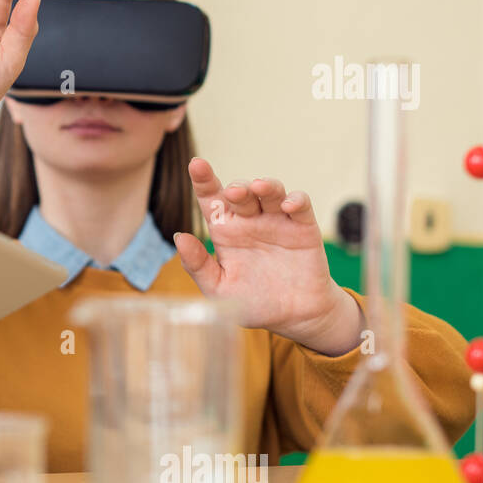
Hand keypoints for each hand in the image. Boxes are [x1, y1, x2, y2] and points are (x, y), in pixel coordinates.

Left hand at [174, 157, 363, 355]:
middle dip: (237, 187)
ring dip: (265, 186)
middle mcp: (250, 221)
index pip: (212, 199)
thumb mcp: (218, 289)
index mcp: (225, 231)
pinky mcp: (303, 229)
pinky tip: (289, 204)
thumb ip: (197, 265)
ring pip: (270, 192)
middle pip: (241, 192)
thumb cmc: (251, 302)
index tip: (196, 164)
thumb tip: (178, 237)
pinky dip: (296, 200)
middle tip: (234, 192)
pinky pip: (301, 206)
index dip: (203, 180)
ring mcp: (277, 222)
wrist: (292, 318)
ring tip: (258, 188)